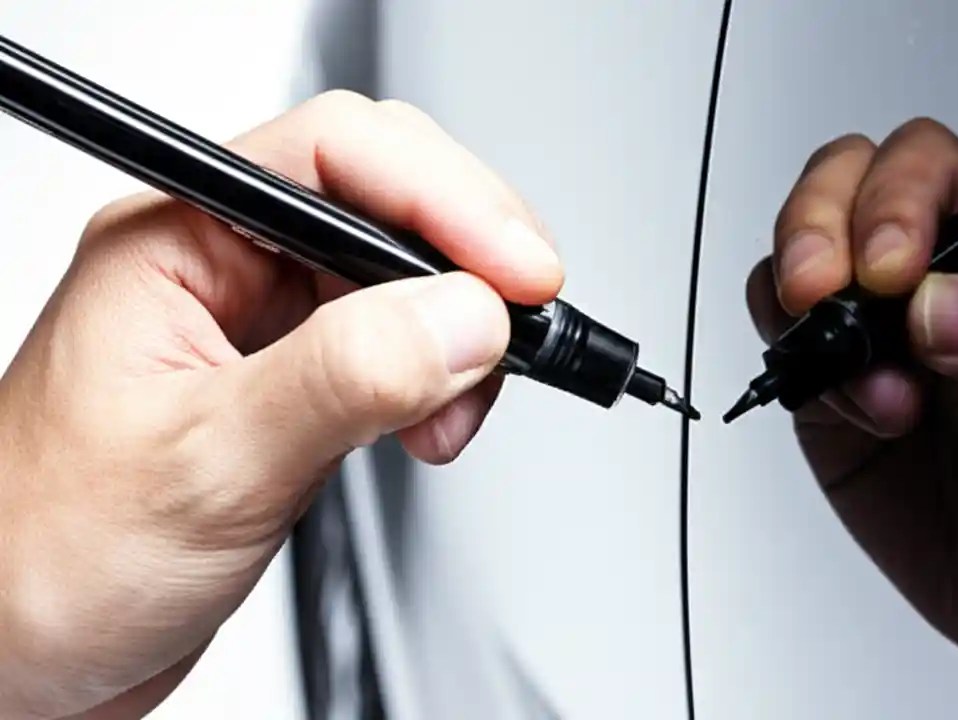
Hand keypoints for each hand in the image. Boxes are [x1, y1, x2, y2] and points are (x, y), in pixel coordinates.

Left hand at [0, 90, 560, 717]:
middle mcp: (220, 269)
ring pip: (404, 273)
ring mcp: (262, 326)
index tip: (518, 272)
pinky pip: (399, 342)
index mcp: (174, 243)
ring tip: (458, 406)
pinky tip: (434, 423)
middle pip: (385, 198)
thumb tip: (462, 317)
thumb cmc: (46, 557)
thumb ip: (344, 379)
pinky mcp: (295, 383)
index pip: (335, 157)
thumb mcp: (211, 464)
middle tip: (521, 323)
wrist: (20, 651)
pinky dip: (443, 376)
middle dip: (467, 259)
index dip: (445, 198)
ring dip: (461, 329)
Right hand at [748, 119, 957, 658]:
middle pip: (839, 189)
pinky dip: (795, 373)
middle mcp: (925, 279)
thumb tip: (942, 303)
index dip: (894, 199)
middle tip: (819, 294)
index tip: (890, 270)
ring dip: (803, 314)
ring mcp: (867, 335)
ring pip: (791, 264)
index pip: (928, 172)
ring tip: (875, 396)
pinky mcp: (826, 395)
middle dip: (813, 229)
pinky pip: (782, 353)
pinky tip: (861, 418)